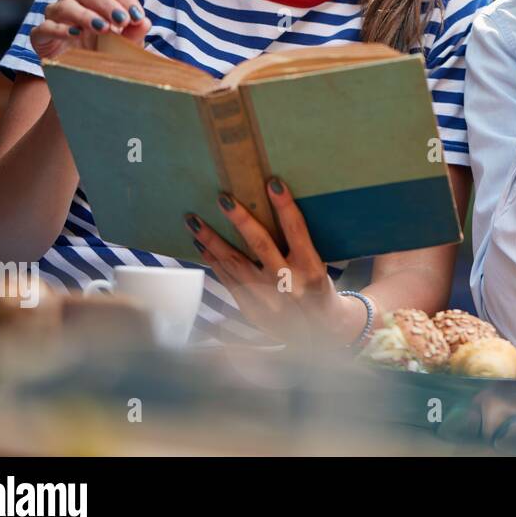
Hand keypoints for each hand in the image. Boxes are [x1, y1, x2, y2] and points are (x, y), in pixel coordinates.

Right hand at [30, 0, 148, 60]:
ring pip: (66, 5)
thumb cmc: (107, 48)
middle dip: (107, 4)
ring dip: (86, 15)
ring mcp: (55, 14)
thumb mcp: (126, 42)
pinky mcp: (41, 34)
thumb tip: (146, 23)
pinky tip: (74, 34)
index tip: (137, 16)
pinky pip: (46, 26)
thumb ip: (136, 31)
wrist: (81, 69)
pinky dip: (60, 29)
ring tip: (103, 28)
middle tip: (122, 21)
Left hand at [185, 176, 368, 347]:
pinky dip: (214, 262)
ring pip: (235, 263)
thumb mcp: (320, 268)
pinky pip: (228, 281)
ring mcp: (267, 298)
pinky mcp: (251, 309)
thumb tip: (274, 209)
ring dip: (212, 241)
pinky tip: (202, 247)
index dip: (285, 206)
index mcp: (311, 268)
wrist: (321, 334)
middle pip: (260, 244)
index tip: (273, 182)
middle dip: (240, 219)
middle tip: (222, 198)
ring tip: (194, 221)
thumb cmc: (320, 291)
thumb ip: (300, 246)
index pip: (297, 230)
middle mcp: (288, 283)